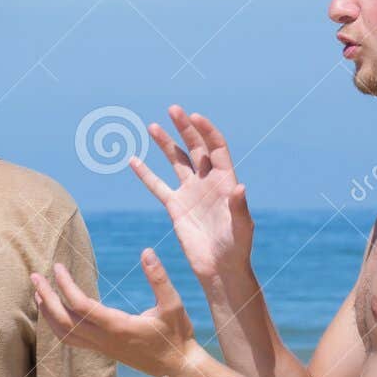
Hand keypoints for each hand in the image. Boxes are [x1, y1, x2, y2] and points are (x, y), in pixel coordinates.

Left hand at [32, 250, 204, 376]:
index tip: (58, 266)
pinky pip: (71, 340)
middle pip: (63, 320)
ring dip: (47, 313)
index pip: (81, 305)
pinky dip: (56, 325)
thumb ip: (160, 279)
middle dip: (46, 297)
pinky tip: (53, 311)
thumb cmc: (177, 335)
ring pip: (63, 333)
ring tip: (37, 292)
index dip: (65, 285)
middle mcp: (104, 340)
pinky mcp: (102, 350)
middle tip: (35, 276)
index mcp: (118, 327)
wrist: (178, 367)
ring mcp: (101, 347)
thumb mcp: (174, 305)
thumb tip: (147, 252)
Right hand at [131, 106, 253, 280]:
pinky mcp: (175, 207)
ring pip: (175, 161)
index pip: (216, 148)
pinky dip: (146, 174)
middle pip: (195, 148)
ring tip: (152, 126)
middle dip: (184, 128)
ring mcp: (190, 192)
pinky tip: (134, 160)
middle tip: (173, 109)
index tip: (194, 117)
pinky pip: (157, 186)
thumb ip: (239, 207)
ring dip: (165, 144)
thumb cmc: (237, 247)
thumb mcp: (242, 227)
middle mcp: (207, 181)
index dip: (206, 131)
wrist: (220, 267)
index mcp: (226, 180)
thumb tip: (241, 188)